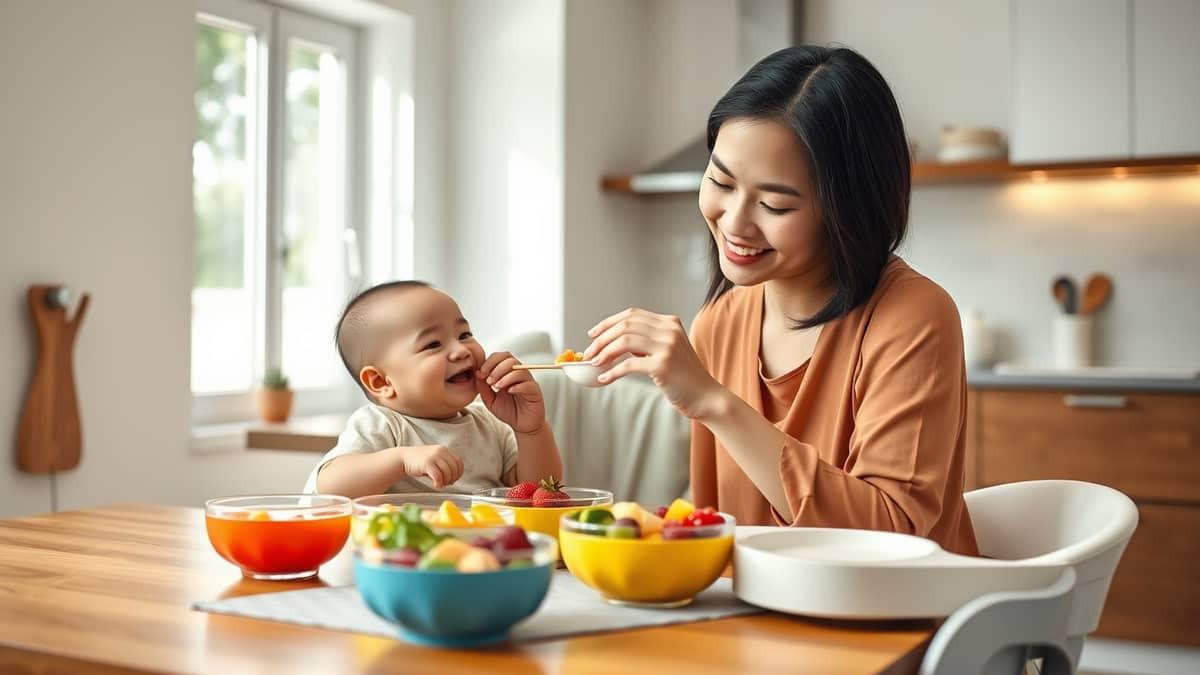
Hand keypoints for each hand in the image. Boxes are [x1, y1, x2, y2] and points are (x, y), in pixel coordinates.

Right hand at [396, 445, 463, 487]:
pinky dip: (439, 483)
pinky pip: (438, 476)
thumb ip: (445, 466)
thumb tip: (453, 480)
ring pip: (448, 472)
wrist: (403, 458)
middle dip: (452, 478)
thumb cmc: (420, 462)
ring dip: (446, 482)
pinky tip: (435, 485)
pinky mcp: (427, 463)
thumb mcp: (435, 460)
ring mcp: (434, 456)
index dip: (459, 473)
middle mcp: (441, 451)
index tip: (454, 480)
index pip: (459, 462)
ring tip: (440, 484)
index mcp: (444, 450)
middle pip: (454, 468)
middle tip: (446, 484)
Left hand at [475, 351, 546, 433]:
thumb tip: (477, 373)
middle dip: (497, 367)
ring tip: (497, 386)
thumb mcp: (490, 399)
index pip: (501, 357)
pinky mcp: (535, 392)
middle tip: (489, 380)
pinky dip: (517, 386)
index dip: (490, 362)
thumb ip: (483, 387)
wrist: (522, 426)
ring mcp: (528, 382)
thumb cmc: (509, 411)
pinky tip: (509, 391)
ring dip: (506, 376)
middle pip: (510, 359)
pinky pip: (528, 384)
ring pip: (520, 370)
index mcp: (508, 373)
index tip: (481, 373)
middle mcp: (519, 374)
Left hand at [583, 308, 726, 419]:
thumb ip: (647, 342)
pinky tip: (604, 378)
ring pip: (625, 341)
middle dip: (602, 338)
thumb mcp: (668, 350)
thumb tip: (614, 342)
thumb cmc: (684, 377)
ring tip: (594, 363)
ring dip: (604, 352)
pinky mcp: (663, 366)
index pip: (632, 314)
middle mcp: (669, 330)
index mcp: (669, 323)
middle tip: (589, 352)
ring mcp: (667, 347)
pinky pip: (629, 365)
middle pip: (625, 325)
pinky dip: (613, 371)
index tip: (593, 333)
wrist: (706, 396)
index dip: (608, 322)